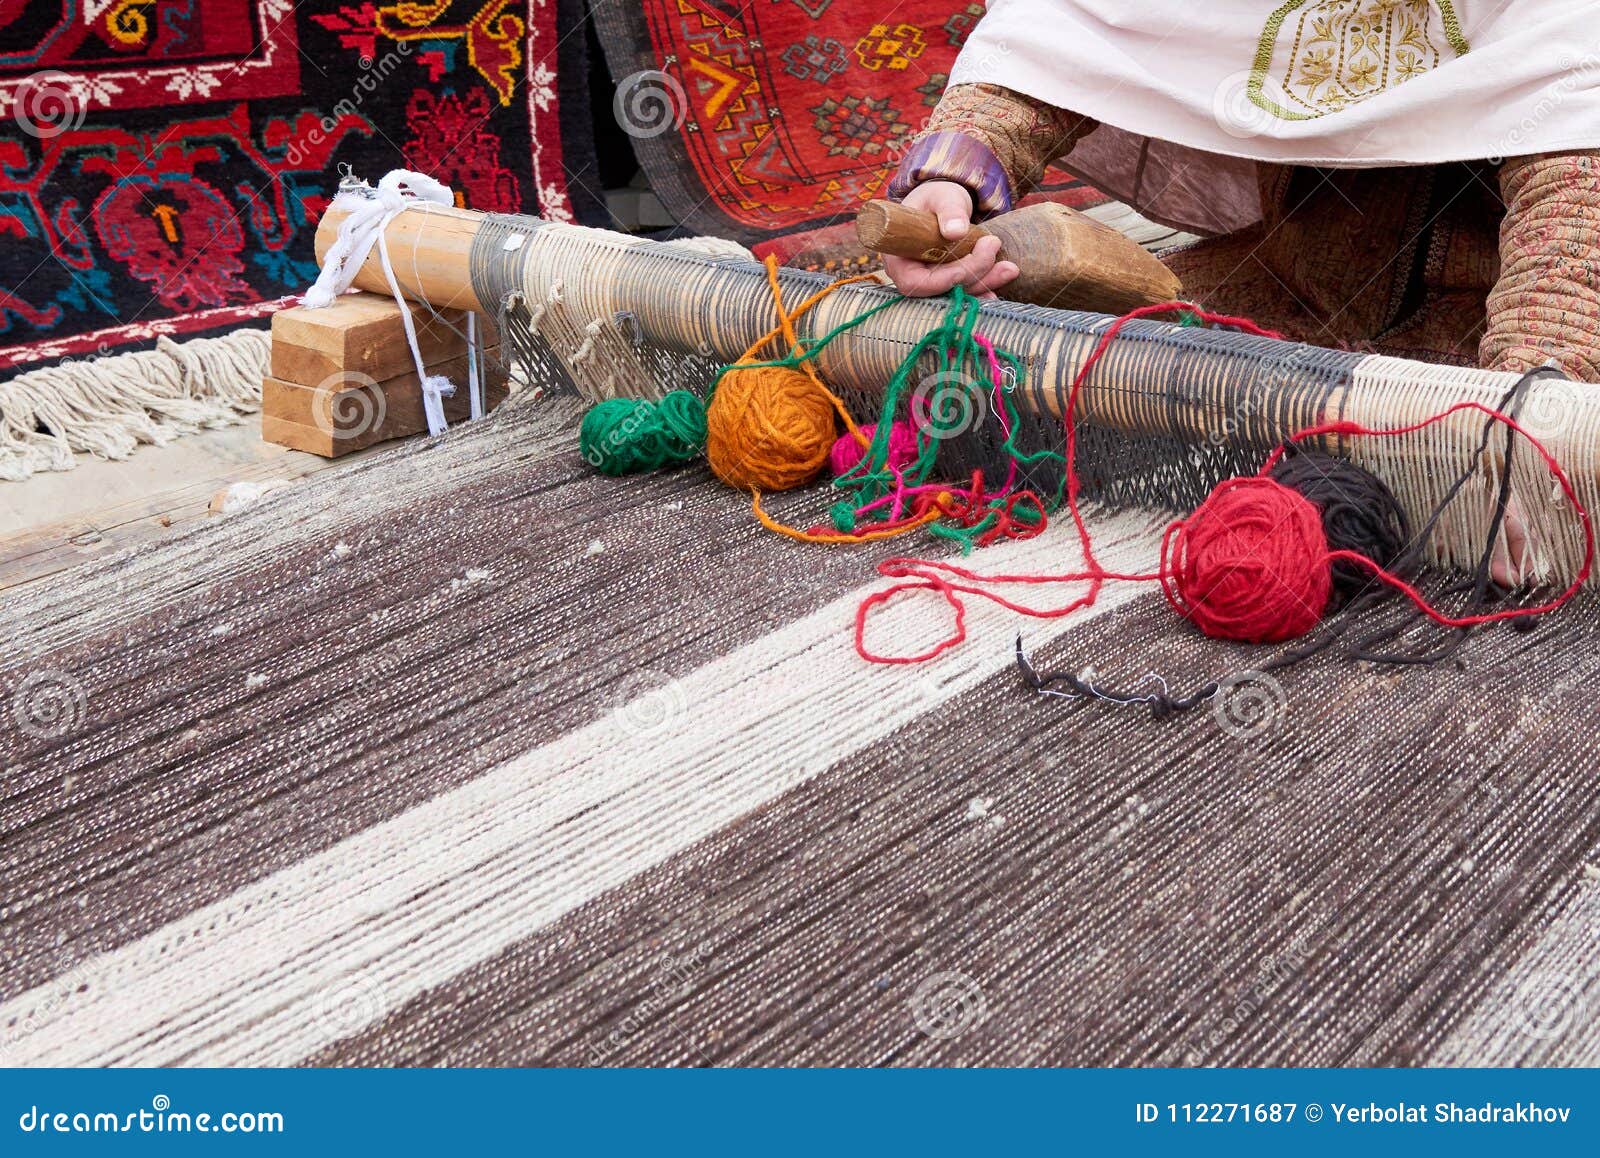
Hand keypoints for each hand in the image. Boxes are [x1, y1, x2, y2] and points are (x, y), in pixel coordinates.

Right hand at [881, 180, 1019, 299]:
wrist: (945, 202)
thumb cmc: (936, 197)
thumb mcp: (942, 197)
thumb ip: (948, 211)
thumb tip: (955, 231)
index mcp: (899, 258)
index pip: (915, 282)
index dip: (943, 279)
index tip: (968, 263)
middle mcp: (912, 275)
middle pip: (940, 289)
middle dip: (972, 275)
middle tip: (994, 247)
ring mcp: (932, 281)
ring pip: (957, 292)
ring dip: (985, 281)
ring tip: (1010, 268)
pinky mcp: (950, 281)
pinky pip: (967, 290)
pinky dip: (987, 285)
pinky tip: (1003, 277)